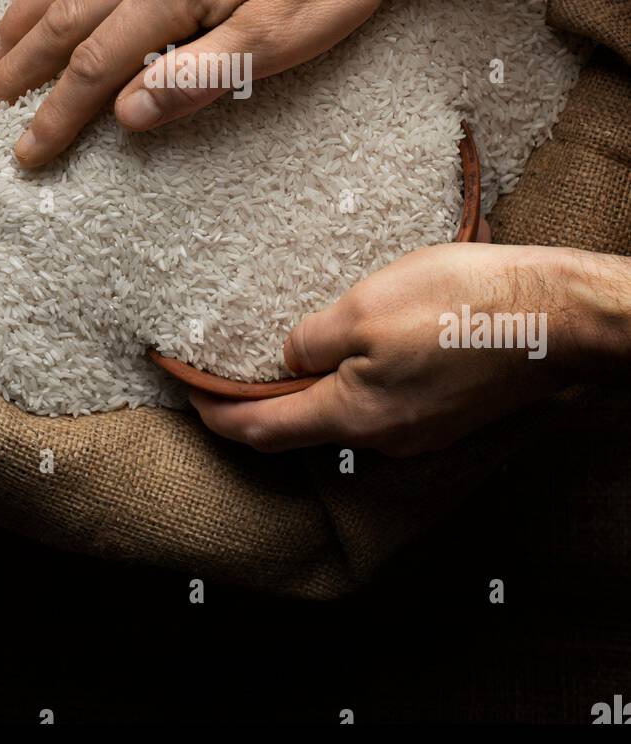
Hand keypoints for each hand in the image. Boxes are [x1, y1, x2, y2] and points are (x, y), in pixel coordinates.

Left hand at [190, 244, 630, 455]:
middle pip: (300, 428)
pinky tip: (355, 343)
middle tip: (225, 368)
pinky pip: (382, 400)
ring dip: (309, 387)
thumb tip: (288, 358)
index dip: (216, 414)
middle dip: (259, 403)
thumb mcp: (365, 308)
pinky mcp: (446, 411)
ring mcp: (420, 430)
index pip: (262, 431)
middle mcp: (384, 438)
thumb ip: (313, 340)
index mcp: (353, 415)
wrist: (558, 317)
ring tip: (284, 348)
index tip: (185, 394)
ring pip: (344, 411)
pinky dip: (353, 378)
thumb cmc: (461, 305)